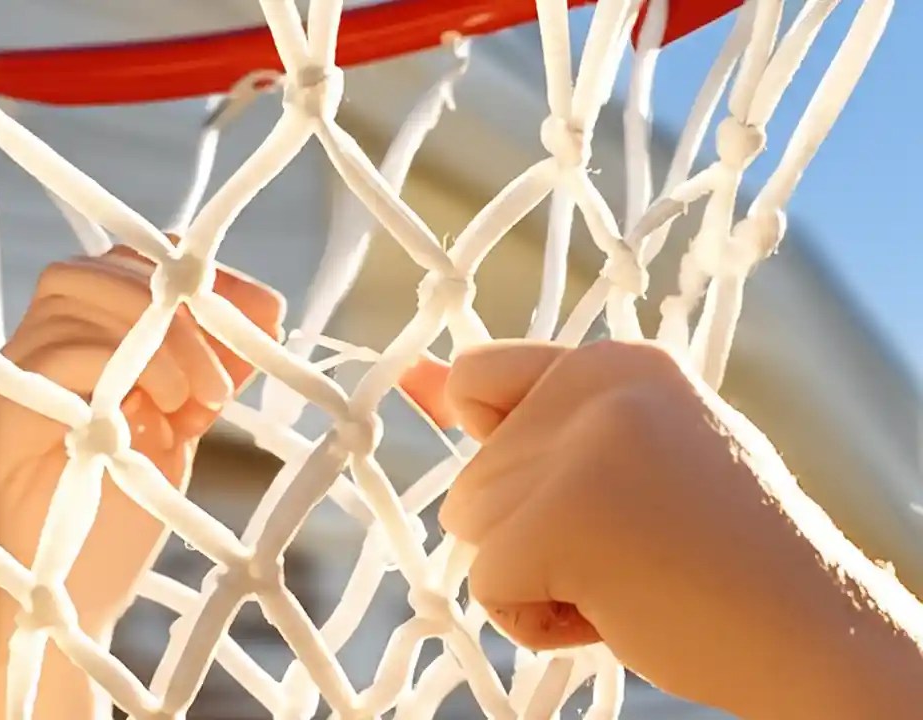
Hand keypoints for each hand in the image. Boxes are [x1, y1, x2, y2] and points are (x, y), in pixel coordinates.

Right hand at [0, 244, 282, 717]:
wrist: (81, 597)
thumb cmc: (126, 512)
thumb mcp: (181, 422)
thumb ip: (209, 367)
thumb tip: (264, 313)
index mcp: (84, 336)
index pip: (133, 263)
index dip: (199, 272)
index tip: (267, 311)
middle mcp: (43, 341)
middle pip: (98, 267)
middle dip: (178, 302)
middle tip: (228, 373)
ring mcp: (18, 371)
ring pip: (76, 292)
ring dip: (159, 336)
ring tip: (204, 397)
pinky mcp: (7, 410)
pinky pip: (58, 351)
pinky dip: (124, 367)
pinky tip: (163, 414)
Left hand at [406, 340, 922, 718]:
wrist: (815, 632)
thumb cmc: (722, 552)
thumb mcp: (627, 460)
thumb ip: (523, 418)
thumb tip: (414, 378)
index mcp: (616, 362)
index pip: (477, 378)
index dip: (498, 449)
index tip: (571, 489)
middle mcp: (593, 382)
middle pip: (472, 475)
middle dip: (530, 534)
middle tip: (636, 551)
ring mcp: (578, 445)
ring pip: (470, 527)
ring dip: (534, 575)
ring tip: (632, 576)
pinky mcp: (562, 516)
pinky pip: (487, 586)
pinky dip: (537, 622)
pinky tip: (620, 612)